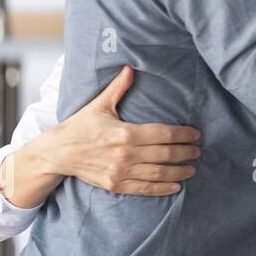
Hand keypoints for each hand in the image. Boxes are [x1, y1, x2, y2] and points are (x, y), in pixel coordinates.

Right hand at [17, 66, 201, 198]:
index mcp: (126, 133)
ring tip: (193, 168)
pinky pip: (144, 189)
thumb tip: (130, 67)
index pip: (164, 134)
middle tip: (199, 150)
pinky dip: (162, 188)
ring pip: (159, 173)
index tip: (196, 134)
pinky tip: (176, 186)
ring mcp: (121, 171)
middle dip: (186, 152)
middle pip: (166, 154)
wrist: (56, 153)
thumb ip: (118, 88)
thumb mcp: (99, 105)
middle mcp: (126, 154)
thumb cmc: (80, 127)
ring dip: (180, 171)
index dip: (184, 135)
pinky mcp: (115, 185)